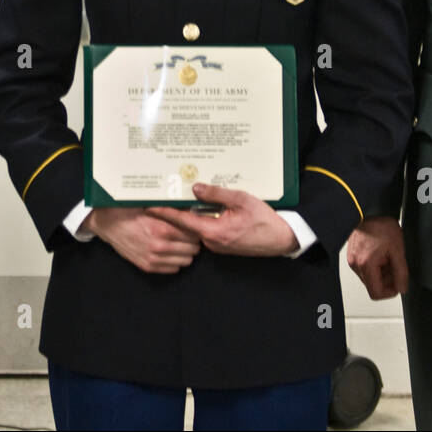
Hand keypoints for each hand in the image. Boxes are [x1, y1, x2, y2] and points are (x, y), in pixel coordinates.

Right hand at [85, 207, 201, 273]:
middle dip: (193, 241)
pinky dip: (175, 261)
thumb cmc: (129, 212)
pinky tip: (171, 252)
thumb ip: (171, 211)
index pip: (192, 234)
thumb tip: (190, 209)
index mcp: (162, 229)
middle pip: (192, 249)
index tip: (194, 226)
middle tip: (189, 235)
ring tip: (181, 243)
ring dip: (186, 252)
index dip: (195, 230)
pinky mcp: (147, 267)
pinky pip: (173, 269)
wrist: (109, 224)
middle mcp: (159, 246)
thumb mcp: (152, 207)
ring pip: (185, 261)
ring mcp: (153, 259)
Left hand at [147, 183, 298, 256]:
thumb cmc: (264, 220)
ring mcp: (217, 245)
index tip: (149, 206)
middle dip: (178, 209)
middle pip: (188, 223)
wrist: (282, 239)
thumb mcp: (242, 200)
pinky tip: (208, 207)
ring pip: (198, 226)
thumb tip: (195, 187)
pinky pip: (208, 229)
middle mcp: (211, 241)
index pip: (182, 221)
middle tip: (167, 193)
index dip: (164, 213)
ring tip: (188, 195)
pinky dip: (205, 218)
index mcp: (214, 231)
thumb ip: (217, 193)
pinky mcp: (223, 244)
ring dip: (194, 213)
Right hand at [346, 216, 409, 299]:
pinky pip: (364, 268)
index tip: (398, 282)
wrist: (371, 209)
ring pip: (368, 278)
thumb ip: (401, 273)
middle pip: (372, 286)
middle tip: (396, 266)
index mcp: (366, 265)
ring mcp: (352, 260)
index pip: (376, 293)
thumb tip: (402, 289)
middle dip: (386, 280)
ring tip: (389, 257)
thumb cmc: (382, 226)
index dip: (390, 292)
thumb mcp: (398, 250)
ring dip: (381, 273)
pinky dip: (374, 266)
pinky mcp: (351, 255)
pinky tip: (381, 253)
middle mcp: (355, 265)